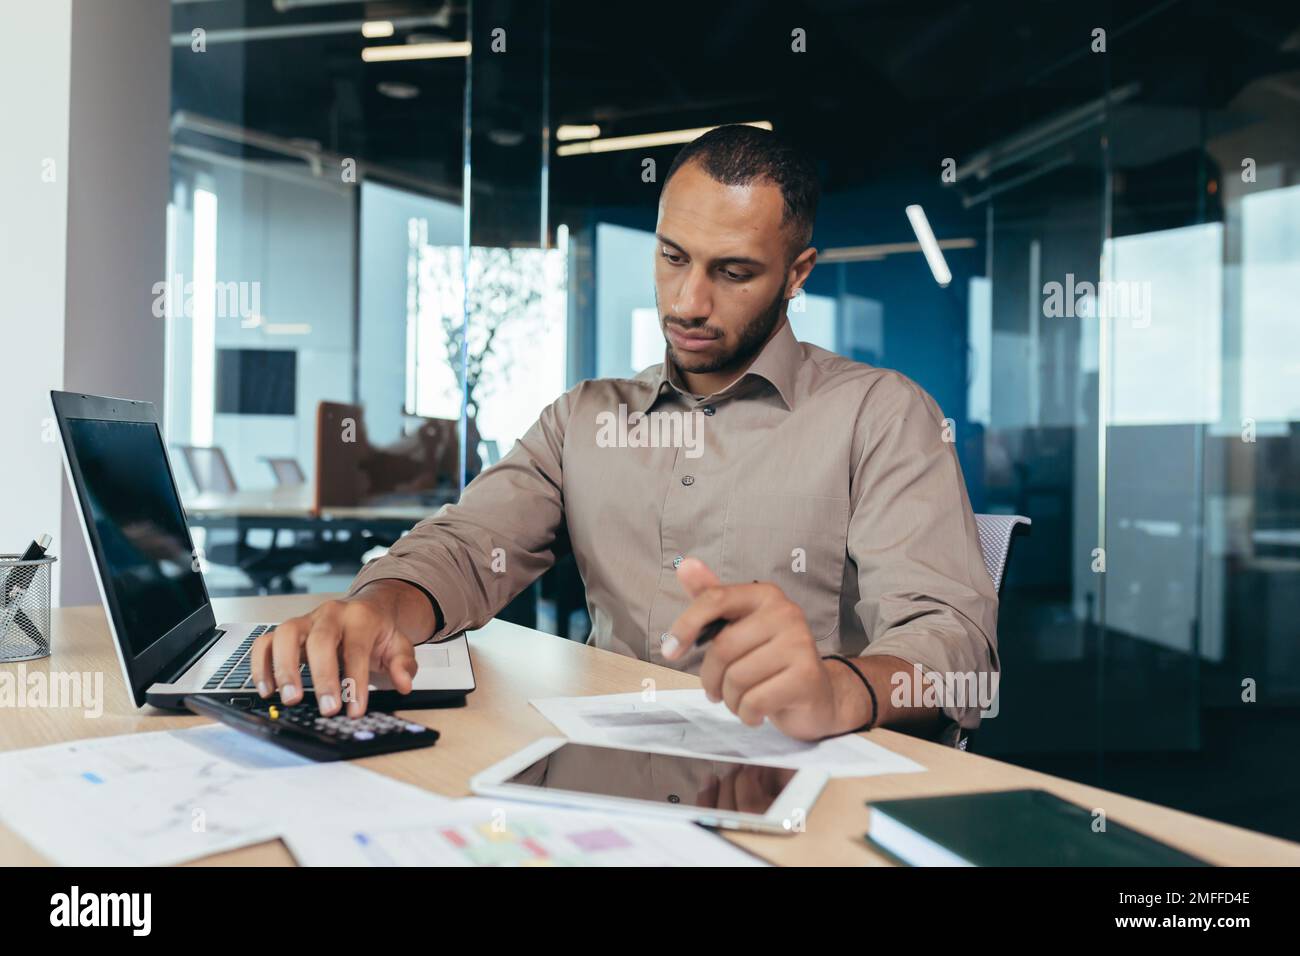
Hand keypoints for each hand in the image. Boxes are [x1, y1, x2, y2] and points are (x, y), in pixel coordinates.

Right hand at [250, 581, 425, 716]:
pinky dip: (261, 665)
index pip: (356, 649)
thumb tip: (404, 683)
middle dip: (323, 677)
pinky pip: (264, 642)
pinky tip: (267, 690)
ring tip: (289, 699)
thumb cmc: (377, 631)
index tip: (355, 709)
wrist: (365, 610)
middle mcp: (329, 614)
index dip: (355, 681)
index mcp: (360, 616)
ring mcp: (305, 621)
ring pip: (285, 634)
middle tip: (327, 708)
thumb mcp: (399, 644)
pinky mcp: (286, 632)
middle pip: (320, 640)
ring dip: (284, 669)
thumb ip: (403, 664)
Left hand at [662, 558, 859, 740]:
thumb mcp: (738, 627)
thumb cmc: (769, 659)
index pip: (715, 600)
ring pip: (737, 679)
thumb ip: (711, 598)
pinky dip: (747, 714)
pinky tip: (757, 712)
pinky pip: (755, 701)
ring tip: (742, 700)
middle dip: (711, 679)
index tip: (669, 652)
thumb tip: (685, 565)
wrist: (817, 695)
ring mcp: (800, 643)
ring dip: (730, 700)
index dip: (685, 626)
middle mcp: (786, 612)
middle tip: (717, 691)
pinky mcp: (806, 676)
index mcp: (765, 595)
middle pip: (722, 648)